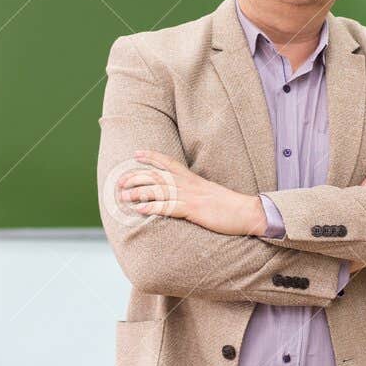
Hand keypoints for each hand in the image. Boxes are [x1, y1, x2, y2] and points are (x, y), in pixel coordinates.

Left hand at [119, 150, 266, 235]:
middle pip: (158, 176)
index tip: (136, 154)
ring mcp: (191, 196)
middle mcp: (189, 184)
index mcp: (193, 179)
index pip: (169, 163)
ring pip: (159, 191)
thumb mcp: (209, 193)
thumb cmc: (229, 206)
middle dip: (137, 177)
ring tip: (123, 197)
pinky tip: (141, 210)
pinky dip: (153, 207)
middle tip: (119, 182)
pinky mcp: (194, 210)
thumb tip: (182, 195)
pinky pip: (169, 207)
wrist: (246, 212)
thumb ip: (195, 191)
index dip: (152, 157)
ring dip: (139, 193)